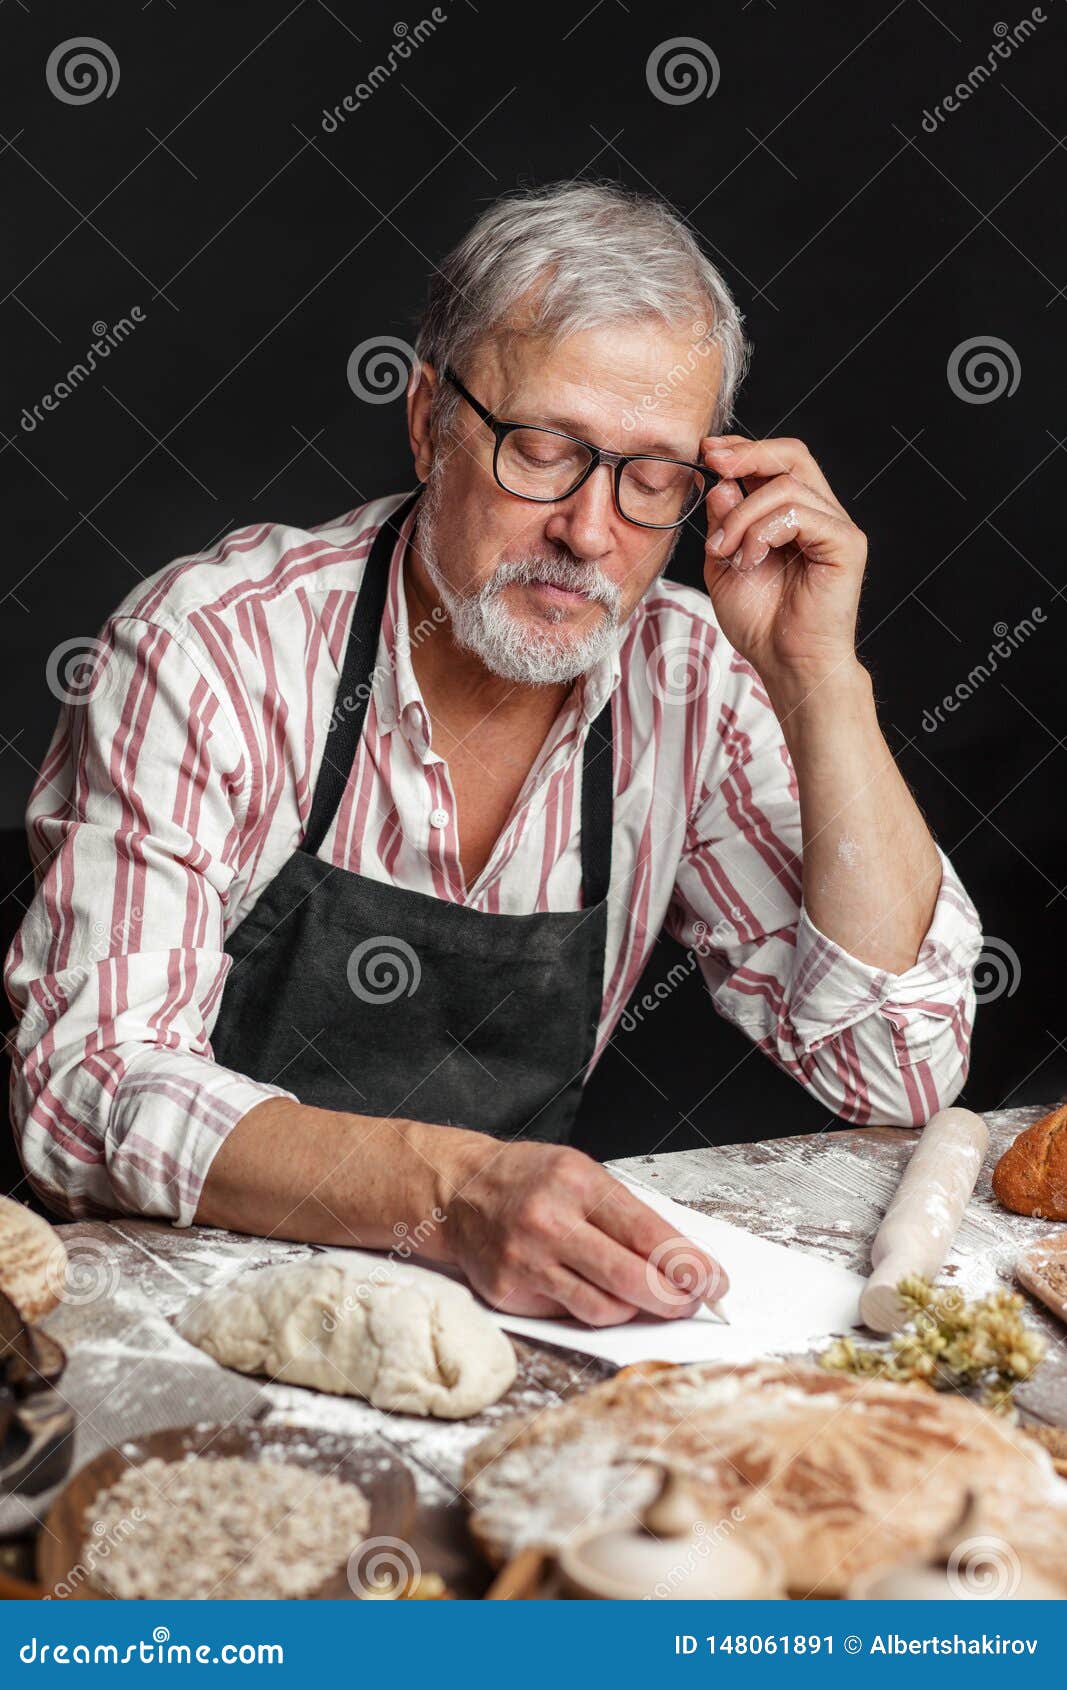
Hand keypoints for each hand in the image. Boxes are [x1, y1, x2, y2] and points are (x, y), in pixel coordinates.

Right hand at [440, 1137, 727, 1325]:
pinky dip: (596, 1310)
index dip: (689, 1265)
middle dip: (674, 1298)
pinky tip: (599, 1293)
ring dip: (637, 1309)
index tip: (714, 1281)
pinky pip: (572, 1315)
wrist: (460, 1192)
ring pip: (605, 1308)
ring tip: (646, 1297)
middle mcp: (550, 1221)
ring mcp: (526, 1260)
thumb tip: (682, 1262)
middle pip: (631, 1279)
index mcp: (577, 1183)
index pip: (648, 1234)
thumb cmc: (530, 1181)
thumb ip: (627, 1216)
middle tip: (692, 1302)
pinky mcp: (510, 1293)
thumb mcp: (582, 1175)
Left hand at [700, 435, 867, 691]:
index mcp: (793, 515)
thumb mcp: (724, 563)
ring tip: (725, 551)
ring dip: (742, 515)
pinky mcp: (846, 544)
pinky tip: (749, 559)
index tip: (707, 453)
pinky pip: (799, 514)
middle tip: (713, 462)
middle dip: (747, 454)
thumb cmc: (761, 622)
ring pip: (786, 486)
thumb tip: (721, 481)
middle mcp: (820, 514)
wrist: (786, 664)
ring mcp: (836, 527)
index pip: (776, 462)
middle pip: (792, 455)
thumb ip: (723, 521)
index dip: (743, 449)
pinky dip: (763, 532)